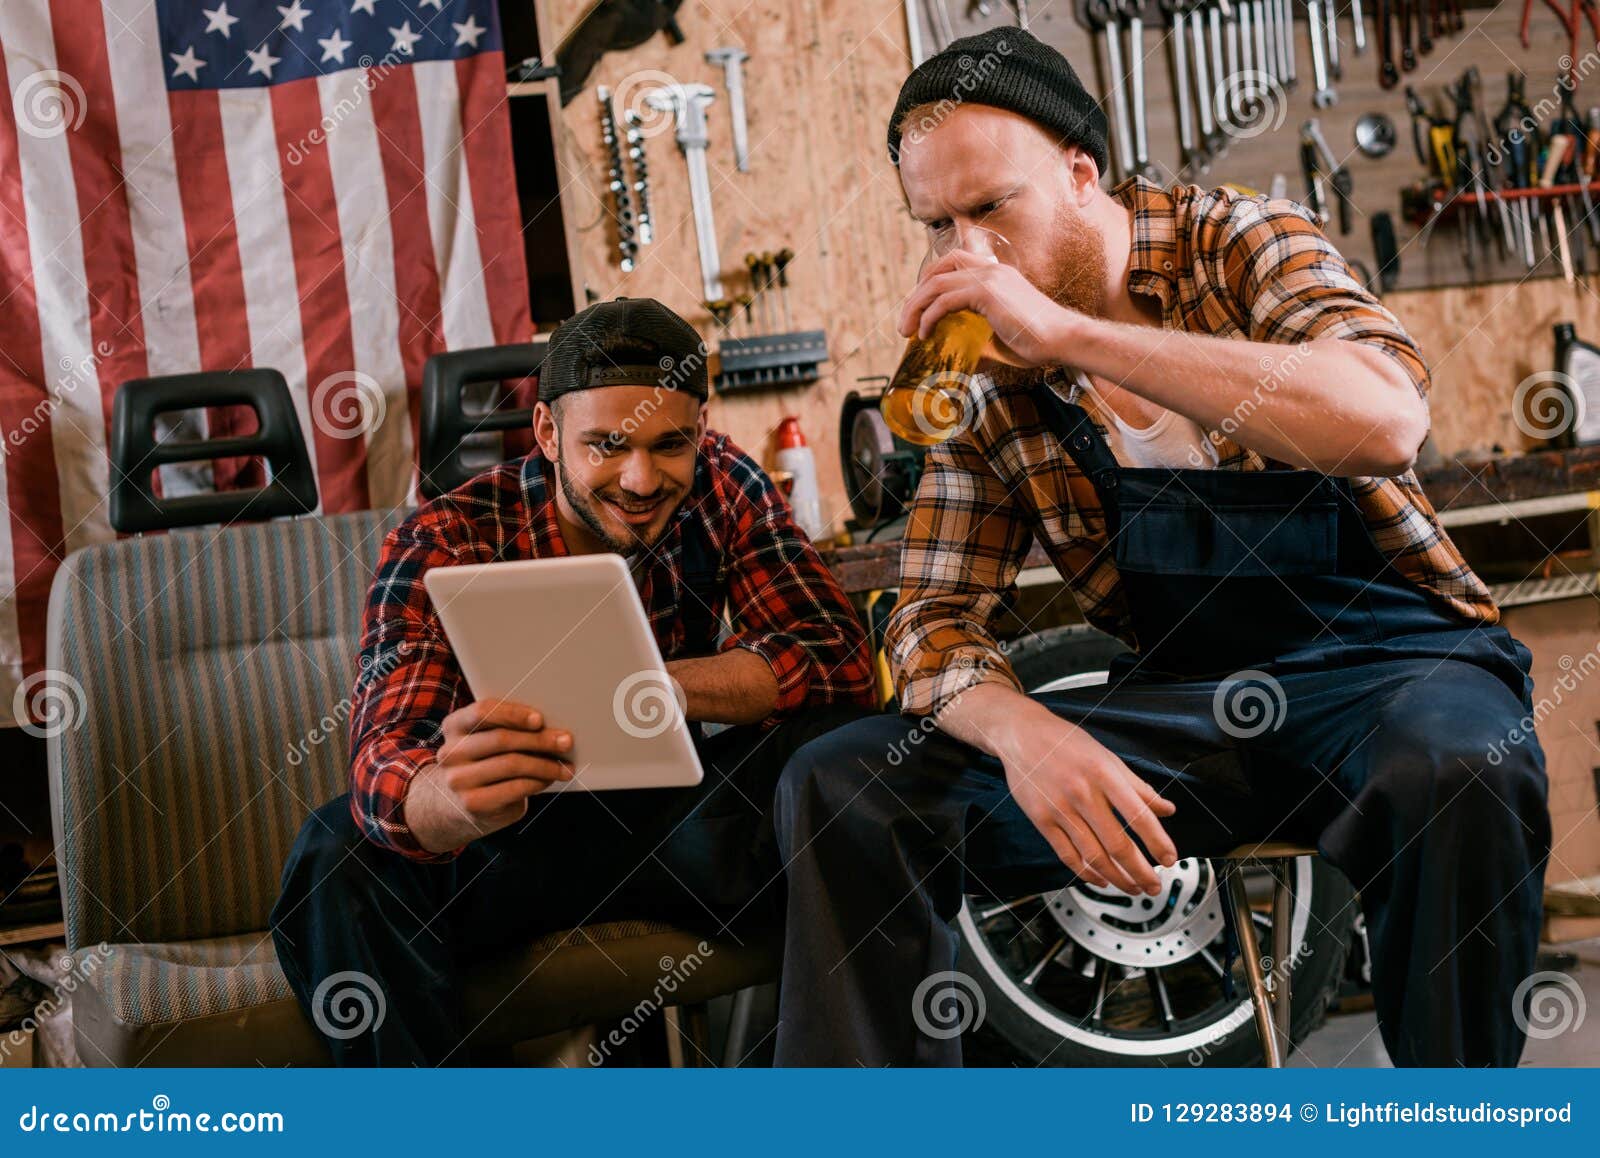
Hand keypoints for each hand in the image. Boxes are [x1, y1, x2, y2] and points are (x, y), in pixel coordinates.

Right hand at [403, 698, 574, 853]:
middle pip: (501, 739)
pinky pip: (514, 788)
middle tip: (566, 741)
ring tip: (565, 766)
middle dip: (540, 740)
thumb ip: (505, 728)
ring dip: (545, 764)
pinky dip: (538, 782)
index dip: (513, 713)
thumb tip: (552, 727)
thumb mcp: (483, 740)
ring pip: (512, 764)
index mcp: (454, 726)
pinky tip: (549, 779)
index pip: (483, 711)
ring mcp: (459, 780)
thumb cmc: (483, 762)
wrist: (454, 803)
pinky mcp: (473, 803)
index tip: (540, 719)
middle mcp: (451, 752)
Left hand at [897, 249, 1079, 367]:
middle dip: (916, 295)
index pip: (952, 263)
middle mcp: (991, 269)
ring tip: (906, 330)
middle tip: (905, 323)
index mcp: (996, 273)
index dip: (929, 282)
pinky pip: (944, 300)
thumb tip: (956, 356)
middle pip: (938, 269)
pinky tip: (925, 333)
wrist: (1063, 339)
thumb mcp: (999, 336)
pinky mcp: (987, 292)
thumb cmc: (1038, 342)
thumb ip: (977, 337)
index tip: (918, 308)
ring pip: (935, 283)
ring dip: (914, 307)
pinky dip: (929, 316)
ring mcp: (989, 277)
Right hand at [999, 713, 1177, 894]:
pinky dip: (1087, 873)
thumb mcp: (1107, 758)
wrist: (1022, 735)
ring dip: (1117, 878)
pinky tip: (1101, 880)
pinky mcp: (1041, 820)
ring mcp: (1060, 809)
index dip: (1157, 842)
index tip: (1170, 859)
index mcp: (1104, 775)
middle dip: (1140, 871)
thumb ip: (1138, 786)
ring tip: (1133, 888)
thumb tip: (1167, 809)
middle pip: (1117, 844)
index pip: (1139, 815)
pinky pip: (1067, 855)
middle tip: (1154, 886)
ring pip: (1093, 855)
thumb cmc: (1066, 743)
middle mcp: (1083, 793)